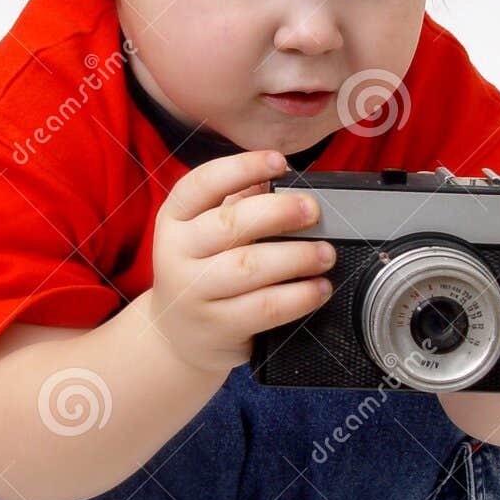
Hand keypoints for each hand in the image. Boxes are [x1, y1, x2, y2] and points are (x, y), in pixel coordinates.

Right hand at [148, 149, 335, 376]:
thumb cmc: (201, 274)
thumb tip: (278, 181)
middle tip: (313, 211)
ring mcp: (193, 293)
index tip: (280, 162)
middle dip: (279, 212)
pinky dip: (298, 296)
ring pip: (250, 267)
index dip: (242, 168)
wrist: (177, 338)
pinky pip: (264, 308)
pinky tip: (319, 288)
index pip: (203, 184)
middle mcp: (176, 253)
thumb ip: (235, 205)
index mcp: (174, 219)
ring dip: (296, 256)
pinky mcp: (217, 326)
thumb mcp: (204, 235)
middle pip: (230, 224)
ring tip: (325, 253)